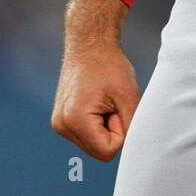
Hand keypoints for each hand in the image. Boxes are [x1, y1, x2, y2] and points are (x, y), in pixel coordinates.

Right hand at [51, 45, 140, 160]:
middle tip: (111, 103)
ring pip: (93, 144)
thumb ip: (132, 125)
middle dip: (111, 130)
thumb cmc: (109, 65)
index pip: (107, 151)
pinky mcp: (61, 120)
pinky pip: (87, 135)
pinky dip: (96, 123)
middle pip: (99, 150)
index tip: (117, 107)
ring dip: (104, 127)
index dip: (120, 131)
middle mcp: (62, 126)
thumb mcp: (129, 95)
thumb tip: (136, 146)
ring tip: (103, 101)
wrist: (89, 44)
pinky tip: (96, 102)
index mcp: (75, 120)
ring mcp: (59, 124)